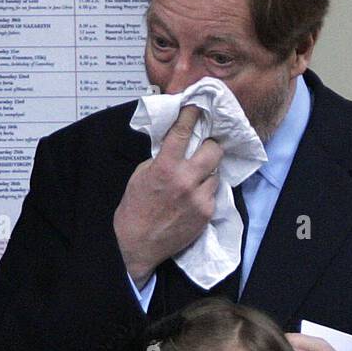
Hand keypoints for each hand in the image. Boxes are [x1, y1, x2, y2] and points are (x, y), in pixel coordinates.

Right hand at [114, 104, 223, 285]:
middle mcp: (185, 180)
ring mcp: (199, 198)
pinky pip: (214, 193)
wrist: (139, 244)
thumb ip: (160, 159)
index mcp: (165, 167)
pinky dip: (206, 191)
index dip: (192, 115)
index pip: (183, 133)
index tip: (197, 106)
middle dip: (210, 146)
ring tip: (196, 178)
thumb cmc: (135, 208)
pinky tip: (195, 196)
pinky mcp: (206, 213)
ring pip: (216, 173)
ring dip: (208, 172)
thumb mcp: (141, 176)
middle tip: (205, 148)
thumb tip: (176, 146)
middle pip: (214, 151)